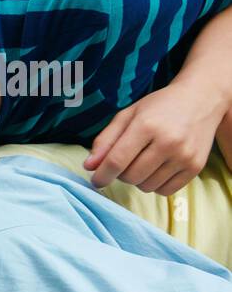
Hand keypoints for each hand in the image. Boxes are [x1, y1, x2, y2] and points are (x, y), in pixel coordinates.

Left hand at [83, 83, 225, 194]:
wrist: (202, 100)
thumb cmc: (159, 108)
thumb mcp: (128, 116)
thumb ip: (105, 140)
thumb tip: (88, 167)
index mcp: (147, 126)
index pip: (117, 161)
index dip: (102, 175)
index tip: (95, 180)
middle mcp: (169, 142)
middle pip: (131, 177)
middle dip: (121, 174)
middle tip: (126, 160)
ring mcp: (185, 156)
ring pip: (146, 186)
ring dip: (138, 179)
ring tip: (144, 160)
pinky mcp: (196, 167)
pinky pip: (165, 191)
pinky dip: (155, 184)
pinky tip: (158, 168)